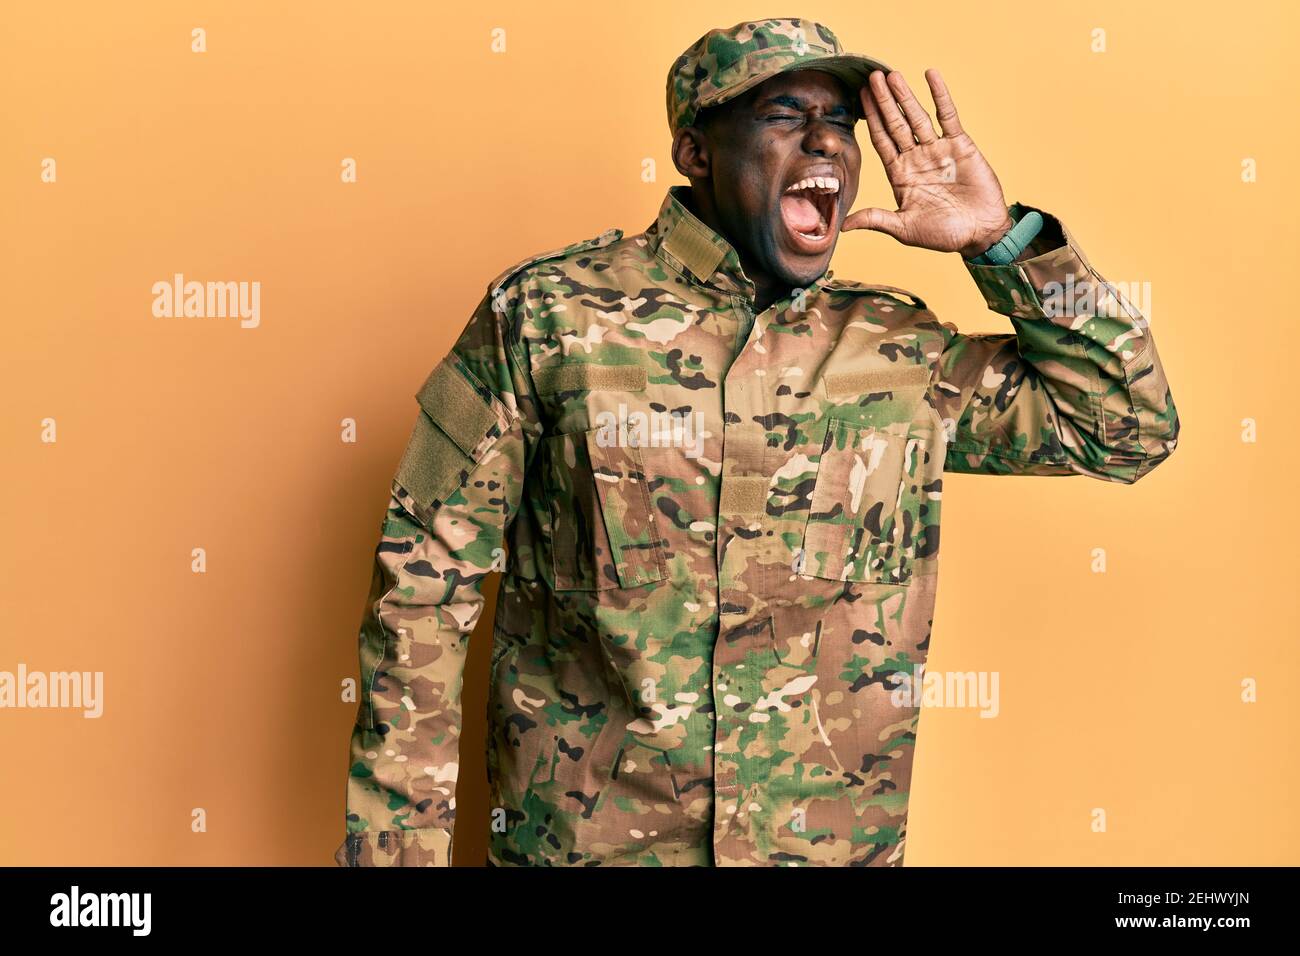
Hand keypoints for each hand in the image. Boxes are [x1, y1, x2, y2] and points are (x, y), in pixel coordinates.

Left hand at [843, 69, 1013, 258]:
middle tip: (871, 77)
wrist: (980, 233)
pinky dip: (940, 95)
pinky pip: (948, 116)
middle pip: (896, 123)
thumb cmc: (943, 235)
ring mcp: (937, 149)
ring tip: (892, 74)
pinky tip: (931, 76)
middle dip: (883, 101)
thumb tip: (843, 225)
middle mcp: (915, 158)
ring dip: (905, 95)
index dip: (871, 119)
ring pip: (918, 116)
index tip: (859, 98)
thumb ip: (876, 219)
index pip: (881, 140)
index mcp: (900, 174)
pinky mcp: (960, 144)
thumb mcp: (904, 228)